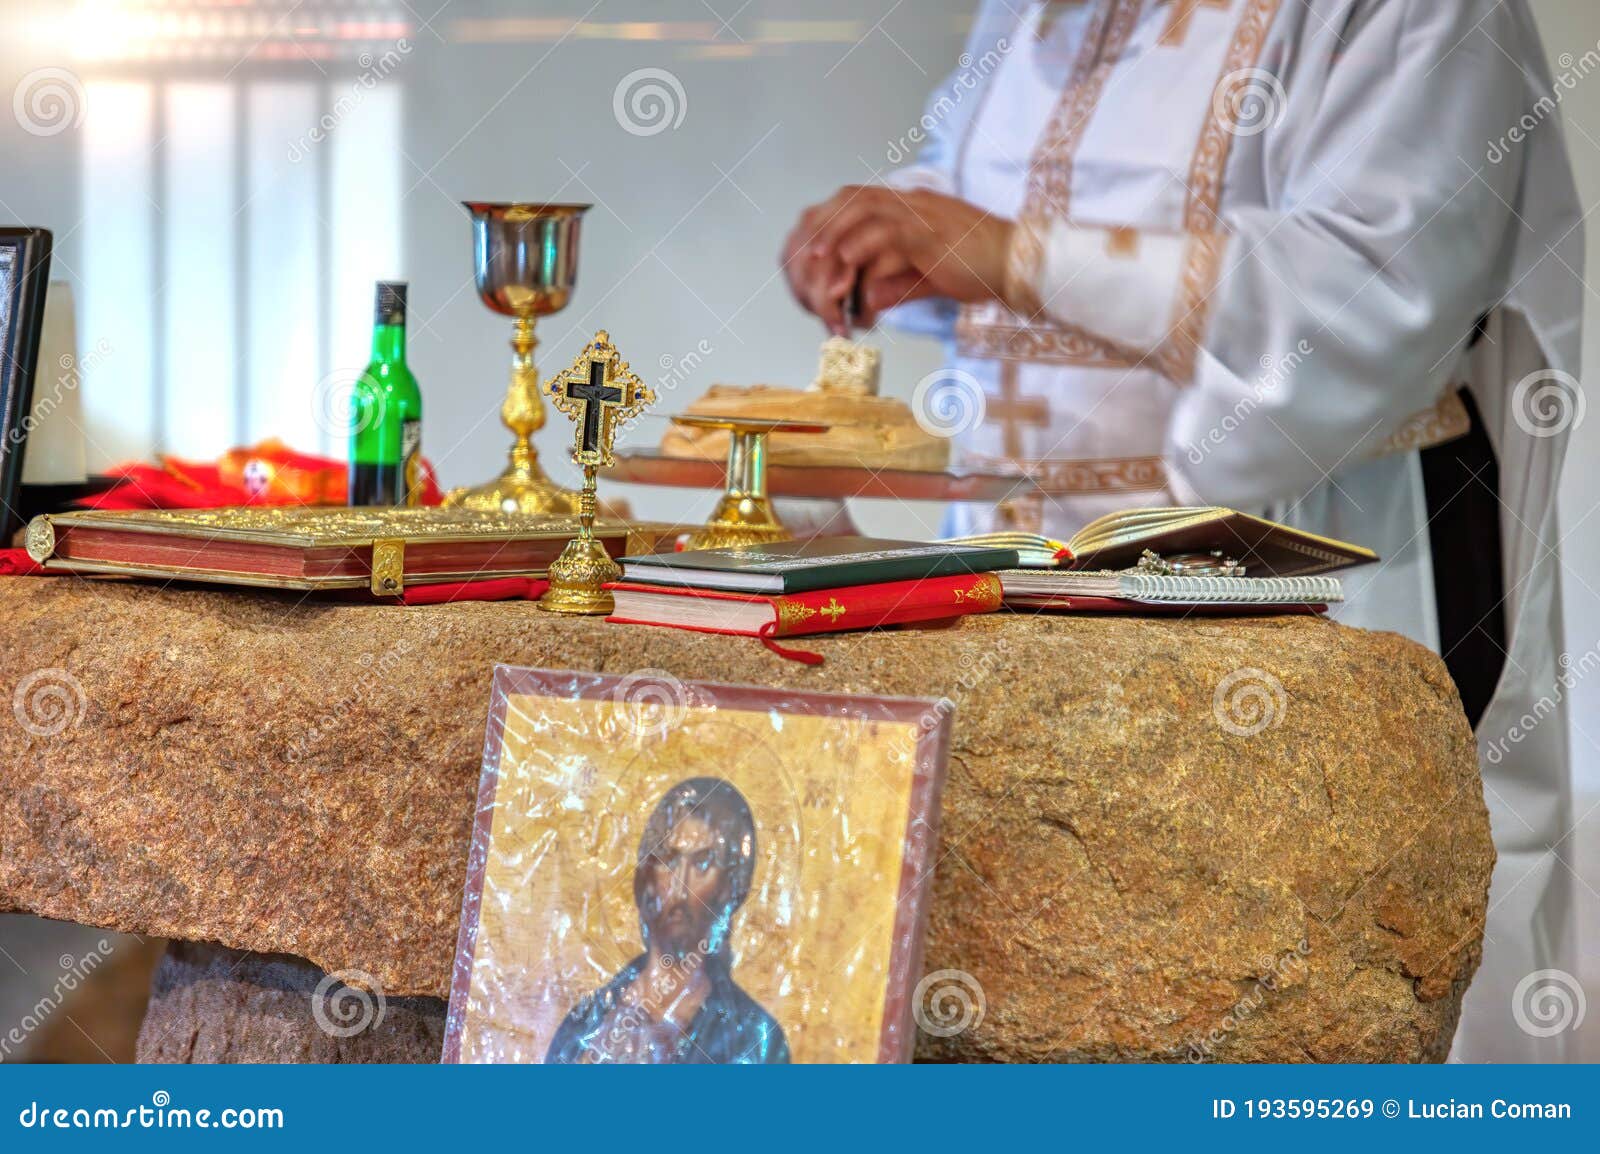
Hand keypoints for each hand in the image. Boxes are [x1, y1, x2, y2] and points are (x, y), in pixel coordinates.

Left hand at [782, 185, 1014, 332]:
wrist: (1019, 262)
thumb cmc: (978, 269)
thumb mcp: (927, 277)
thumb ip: (895, 284)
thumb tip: (868, 300)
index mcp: (907, 206)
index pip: (853, 203)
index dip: (826, 227)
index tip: (809, 259)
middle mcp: (909, 202)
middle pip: (848, 202)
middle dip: (821, 230)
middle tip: (804, 263)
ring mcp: (919, 214)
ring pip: (861, 215)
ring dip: (834, 242)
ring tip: (817, 269)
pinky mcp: (929, 233)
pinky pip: (885, 236)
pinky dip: (860, 253)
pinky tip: (846, 275)